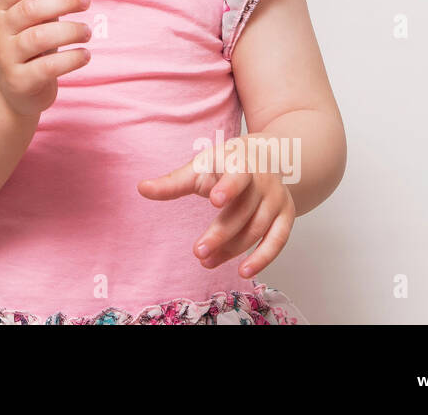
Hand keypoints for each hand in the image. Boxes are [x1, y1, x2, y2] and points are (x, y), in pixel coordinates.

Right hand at [0, 0, 90, 118]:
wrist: (12, 89)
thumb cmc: (29, 46)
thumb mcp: (33, 21)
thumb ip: (46, 2)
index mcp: (2, 10)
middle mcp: (0, 31)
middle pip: (29, 8)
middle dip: (63, 1)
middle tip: (85, 1)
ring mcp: (7, 57)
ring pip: (39, 37)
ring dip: (71, 31)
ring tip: (86, 32)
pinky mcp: (20, 81)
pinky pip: (49, 67)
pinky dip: (72, 58)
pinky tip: (85, 55)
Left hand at [136, 135, 294, 279]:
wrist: (271, 156)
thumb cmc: (227, 163)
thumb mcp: (201, 166)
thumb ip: (173, 181)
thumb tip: (141, 188)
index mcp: (240, 162)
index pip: (237, 175)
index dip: (228, 187)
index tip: (214, 199)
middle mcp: (263, 180)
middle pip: (242, 211)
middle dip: (220, 233)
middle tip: (198, 252)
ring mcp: (277, 198)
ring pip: (256, 229)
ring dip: (232, 249)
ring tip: (206, 261)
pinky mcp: (286, 215)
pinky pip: (278, 240)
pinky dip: (263, 257)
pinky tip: (244, 271)